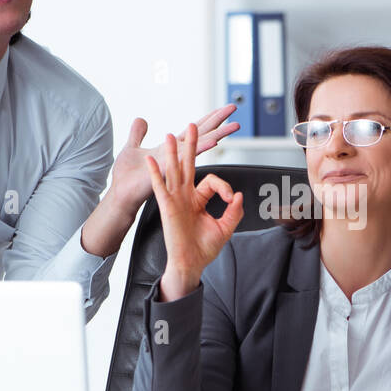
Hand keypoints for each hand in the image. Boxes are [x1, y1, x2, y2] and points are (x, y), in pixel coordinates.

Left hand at [104, 103, 239, 215]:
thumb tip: (141, 120)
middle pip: (203, 137)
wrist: (121, 197)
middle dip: (219, 123)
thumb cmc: (127, 178)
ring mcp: (172, 170)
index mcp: (172, 151)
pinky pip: (174, 166)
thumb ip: (138, 133)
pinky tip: (202, 146)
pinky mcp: (162, 180)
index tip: (224, 109)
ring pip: (195, 151)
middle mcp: (177, 159)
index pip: (196, 131)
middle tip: (232, 110)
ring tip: (224, 130)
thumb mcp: (131, 148)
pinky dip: (187, 155)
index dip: (210, 118)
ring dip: (210, 139)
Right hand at [146, 123, 243, 301]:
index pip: (212, 181)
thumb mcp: (225, 228)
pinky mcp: (167, 207)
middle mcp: (185, 197)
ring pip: (175, 171)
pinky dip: (156, 172)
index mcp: (198, 200)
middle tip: (192, 126)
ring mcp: (175, 200)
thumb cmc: (204, 249)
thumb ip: (234, 211)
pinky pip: (161, 186)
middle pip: (189, 165)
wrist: (191, 264)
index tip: (231, 199)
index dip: (225, 187)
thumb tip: (239, 196)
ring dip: (173, 152)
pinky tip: (151, 159)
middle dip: (191, 145)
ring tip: (171, 134)